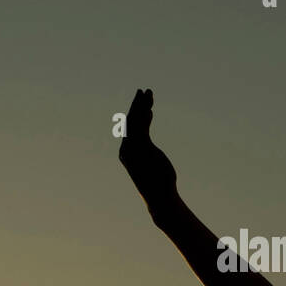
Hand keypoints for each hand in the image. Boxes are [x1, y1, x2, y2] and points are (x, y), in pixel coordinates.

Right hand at [118, 88, 177, 207]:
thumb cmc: (158, 183)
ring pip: (136, 121)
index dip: (138, 113)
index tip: (147, 105)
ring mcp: (133, 149)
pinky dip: (146, 117)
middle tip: (143, 90)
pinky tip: (150, 109)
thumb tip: (149, 149)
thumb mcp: (153, 163)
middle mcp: (127, 149)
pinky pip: (142, 128)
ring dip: (142, 105)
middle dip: (137, 104)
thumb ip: (148, 151)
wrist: (159, 195)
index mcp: (126, 153)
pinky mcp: (141, 148)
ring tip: (148, 92)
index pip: (131, 127)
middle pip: (131, 121)